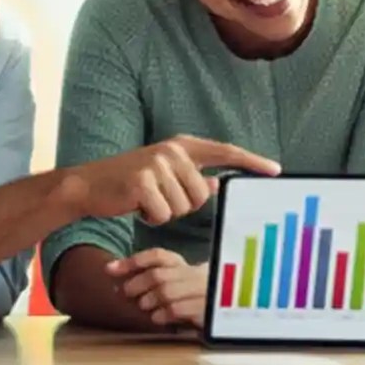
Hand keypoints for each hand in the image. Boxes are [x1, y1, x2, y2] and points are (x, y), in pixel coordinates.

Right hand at [57, 135, 280, 225]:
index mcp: (182, 146)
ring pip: (184, 208)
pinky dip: (151, 218)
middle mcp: (173, 151)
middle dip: (182, 205)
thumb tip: (216, 187)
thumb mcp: (164, 175)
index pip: (224, 152)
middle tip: (158, 197)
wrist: (88, 185)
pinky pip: (163, 215)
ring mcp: (157, 165)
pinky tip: (136, 206)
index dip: (251, 162)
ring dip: (165, 212)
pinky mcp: (142, 183)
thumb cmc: (130, 184)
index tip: (276, 170)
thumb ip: (192, 178)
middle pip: (202, 196)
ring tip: (146, 199)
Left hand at [106, 248, 207, 327]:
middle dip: (137, 283)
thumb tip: (111, 270)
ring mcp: (202, 291)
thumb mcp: (175, 282)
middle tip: (126, 293)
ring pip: (167, 291)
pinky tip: (157, 318)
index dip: (133, 261)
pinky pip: (178, 309)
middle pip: (158, 274)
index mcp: (184, 266)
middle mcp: (194, 275)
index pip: (158, 256)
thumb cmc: (192, 297)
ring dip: (148, 300)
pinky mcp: (207, 310)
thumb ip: (149, 276)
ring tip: (144, 306)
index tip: (110, 269)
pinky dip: (162, 314)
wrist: (232, 309)